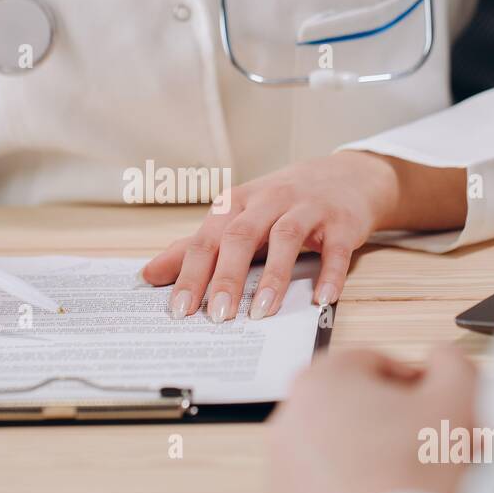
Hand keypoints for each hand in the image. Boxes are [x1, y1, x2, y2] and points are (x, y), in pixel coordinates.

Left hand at [140, 152, 402, 322]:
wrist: (345, 177)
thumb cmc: (280, 204)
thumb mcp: (235, 218)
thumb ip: (195, 248)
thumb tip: (148, 275)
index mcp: (236, 203)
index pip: (206, 239)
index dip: (191, 273)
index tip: (179, 309)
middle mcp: (268, 201)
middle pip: (240, 236)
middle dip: (226, 277)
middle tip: (216, 315)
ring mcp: (306, 210)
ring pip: (284, 238)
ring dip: (273, 277)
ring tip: (262, 312)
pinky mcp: (340, 223)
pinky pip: (334, 249)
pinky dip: (329, 274)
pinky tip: (321, 299)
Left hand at [268, 347, 478, 492]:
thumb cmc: (421, 474)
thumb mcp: (459, 398)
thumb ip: (450, 363)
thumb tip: (439, 358)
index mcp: (320, 382)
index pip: (373, 364)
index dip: (412, 382)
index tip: (433, 406)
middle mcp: (288, 422)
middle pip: (350, 408)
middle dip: (388, 422)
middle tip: (425, 446)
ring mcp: (280, 472)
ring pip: (335, 453)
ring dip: (369, 460)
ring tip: (407, 483)